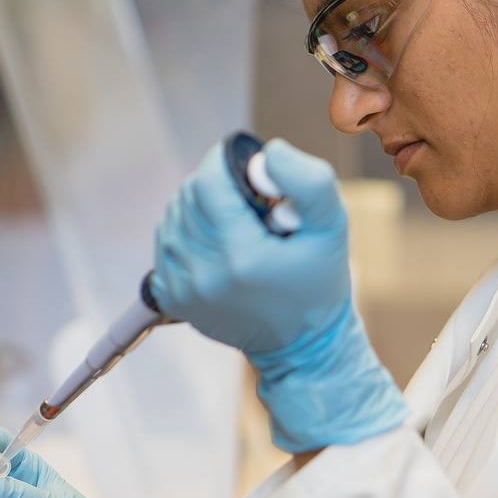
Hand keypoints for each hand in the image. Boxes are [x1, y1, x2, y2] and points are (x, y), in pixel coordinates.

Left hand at [149, 138, 409, 451]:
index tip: (246, 169)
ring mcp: (183, 289)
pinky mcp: (173, 298)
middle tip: (249, 201)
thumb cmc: (319, 283)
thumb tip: (267, 152)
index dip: (223, 164)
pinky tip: (217, 242)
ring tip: (235, 221)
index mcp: (240, 256)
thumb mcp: (332, 228)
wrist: (301, 345)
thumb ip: (308, 182)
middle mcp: (203, 274)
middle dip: (215, 185)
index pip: (206, 184)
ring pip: (173, 217)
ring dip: (199, 207)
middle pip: (187, 198)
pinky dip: (186, 233)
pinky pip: (165, 243)